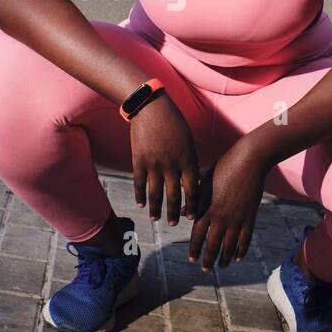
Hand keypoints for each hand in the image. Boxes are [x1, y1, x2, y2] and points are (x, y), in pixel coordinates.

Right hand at [128, 95, 200, 225]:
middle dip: (174, 213)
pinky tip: (140, 204)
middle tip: (173, 224)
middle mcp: (172, 165)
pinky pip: (139, 183)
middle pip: (174, 196)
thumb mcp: (188, 140)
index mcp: (187, 160)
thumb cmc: (173, 122)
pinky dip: (140, 195)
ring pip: (155, 194)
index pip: (193, 189)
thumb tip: (193, 179)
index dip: (192, 205)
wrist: (151, 108)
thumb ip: (191, 160)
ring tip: (156, 219)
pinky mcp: (139, 160)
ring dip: (156, 209)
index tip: (191, 216)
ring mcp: (154, 164)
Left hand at [189, 141, 268, 271]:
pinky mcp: (250, 217)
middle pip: (213, 244)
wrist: (249, 161)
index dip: (195, 248)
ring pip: (229, 245)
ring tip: (221, 267)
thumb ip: (196, 200)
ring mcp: (237, 218)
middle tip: (205, 269)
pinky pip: (245, 239)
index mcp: (207, 208)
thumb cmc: (224, 167)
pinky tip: (238, 257)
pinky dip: (241, 250)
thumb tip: (186, 214)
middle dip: (208, 259)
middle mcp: (221, 216)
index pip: (198, 234)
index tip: (192, 259)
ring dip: (224, 258)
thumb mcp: (204, 181)